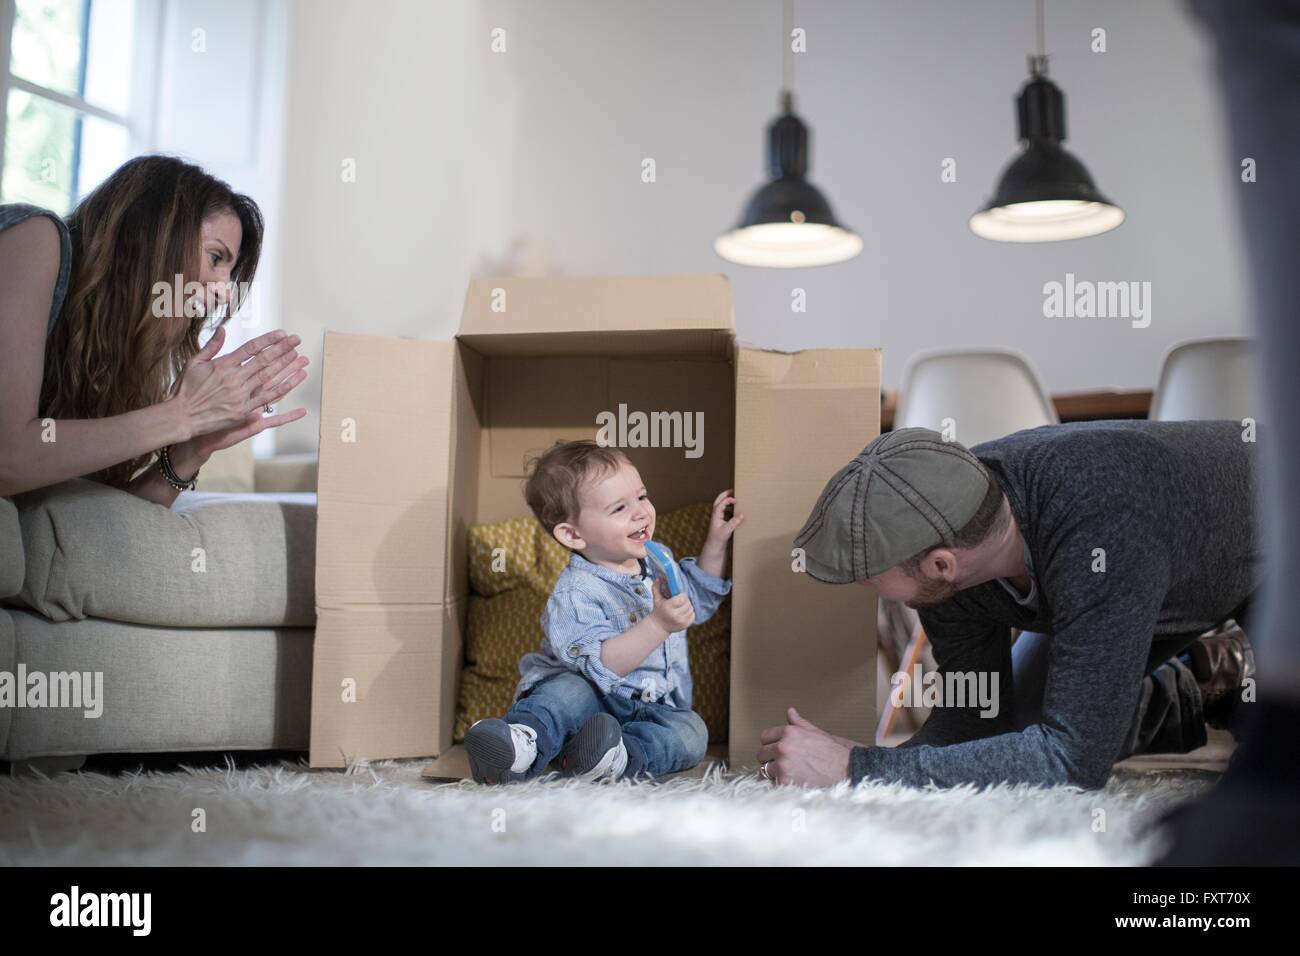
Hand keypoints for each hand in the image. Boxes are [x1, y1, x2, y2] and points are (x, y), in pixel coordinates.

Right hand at [172, 327, 308, 439]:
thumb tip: (223, 330)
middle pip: (264, 360)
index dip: (268, 340)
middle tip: (296, 340)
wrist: (181, 416)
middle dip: (282, 349)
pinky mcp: (243, 410)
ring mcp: (240, 395)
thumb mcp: (194, 363)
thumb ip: (211, 346)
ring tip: (300, 356)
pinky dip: (282, 389)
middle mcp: (234, 378)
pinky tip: (294, 382)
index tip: (281, 333)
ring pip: (269, 377)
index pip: (251, 348)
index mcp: (223, 365)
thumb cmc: (185, 389)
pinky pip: (267, 398)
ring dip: (286, 366)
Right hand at [650, 576, 694, 632]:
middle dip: (684, 600)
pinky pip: (693, 615)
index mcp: (668, 607)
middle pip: (687, 602)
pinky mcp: (685, 625)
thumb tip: (659, 577)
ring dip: (687, 606)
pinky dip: (689, 612)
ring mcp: (681, 621)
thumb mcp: (656, 598)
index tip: (679, 594)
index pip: (683, 597)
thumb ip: (657, 587)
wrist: (658, 626)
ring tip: (681, 606)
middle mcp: (675, 615)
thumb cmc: (658, 610)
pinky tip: (683, 612)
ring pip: (691, 608)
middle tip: (680, 600)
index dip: (682, 594)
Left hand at [703, 488, 743, 551]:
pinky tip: (736, 509)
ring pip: (721, 505)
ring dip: (727, 500)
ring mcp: (718, 517)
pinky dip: (729, 507)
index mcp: (716, 515)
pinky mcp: (721, 521)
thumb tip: (741, 514)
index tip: (736, 500)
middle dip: (725, 495)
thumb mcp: (727, 530)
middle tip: (733, 491)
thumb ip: (734, 522)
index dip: (728, 500)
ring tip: (735, 497)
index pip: (721, 503)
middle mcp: (716, 514)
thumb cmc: (718, 538)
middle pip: (718, 501)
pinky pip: (724, 511)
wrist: (714, 546)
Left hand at [756, 707, 858, 786]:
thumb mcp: (816, 733)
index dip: (771, 744)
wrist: (847, 771)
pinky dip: (779, 785)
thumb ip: (799, 723)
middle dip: (770, 759)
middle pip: (761, 754)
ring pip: (764, 770)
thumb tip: (790, 711)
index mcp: (789, 732)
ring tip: (788, 775)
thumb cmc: (833, 752)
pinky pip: (772, 783)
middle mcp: (783, 746)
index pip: (764, 737)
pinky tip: (791, 783)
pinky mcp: (785, 781)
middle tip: (784, 765)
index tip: (777, 751)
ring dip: (773, 773)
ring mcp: (783, 764)